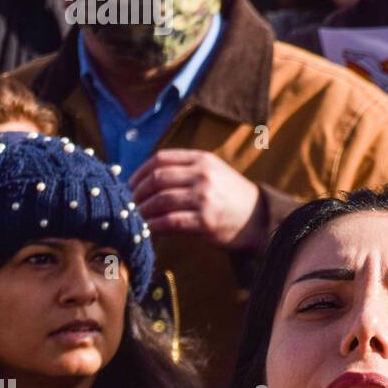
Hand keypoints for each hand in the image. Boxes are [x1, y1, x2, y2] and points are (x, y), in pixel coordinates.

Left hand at [129, 149, 263, 251]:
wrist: (258, 219)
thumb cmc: (230, 197)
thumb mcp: (213, 172)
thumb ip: (185, 170)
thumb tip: (144, 179)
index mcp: (203, 160)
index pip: (161, 159)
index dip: (140, 172)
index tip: (130, 184)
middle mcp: (203, 175)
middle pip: (157, 178)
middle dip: (137, 192)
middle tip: (129, 203)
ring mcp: (205, 198)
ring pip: (160, 200)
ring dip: (143, 210)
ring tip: (136, 217)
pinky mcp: (205, 221)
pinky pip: (170, 221)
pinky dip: (154, 225)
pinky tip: (147, 229)